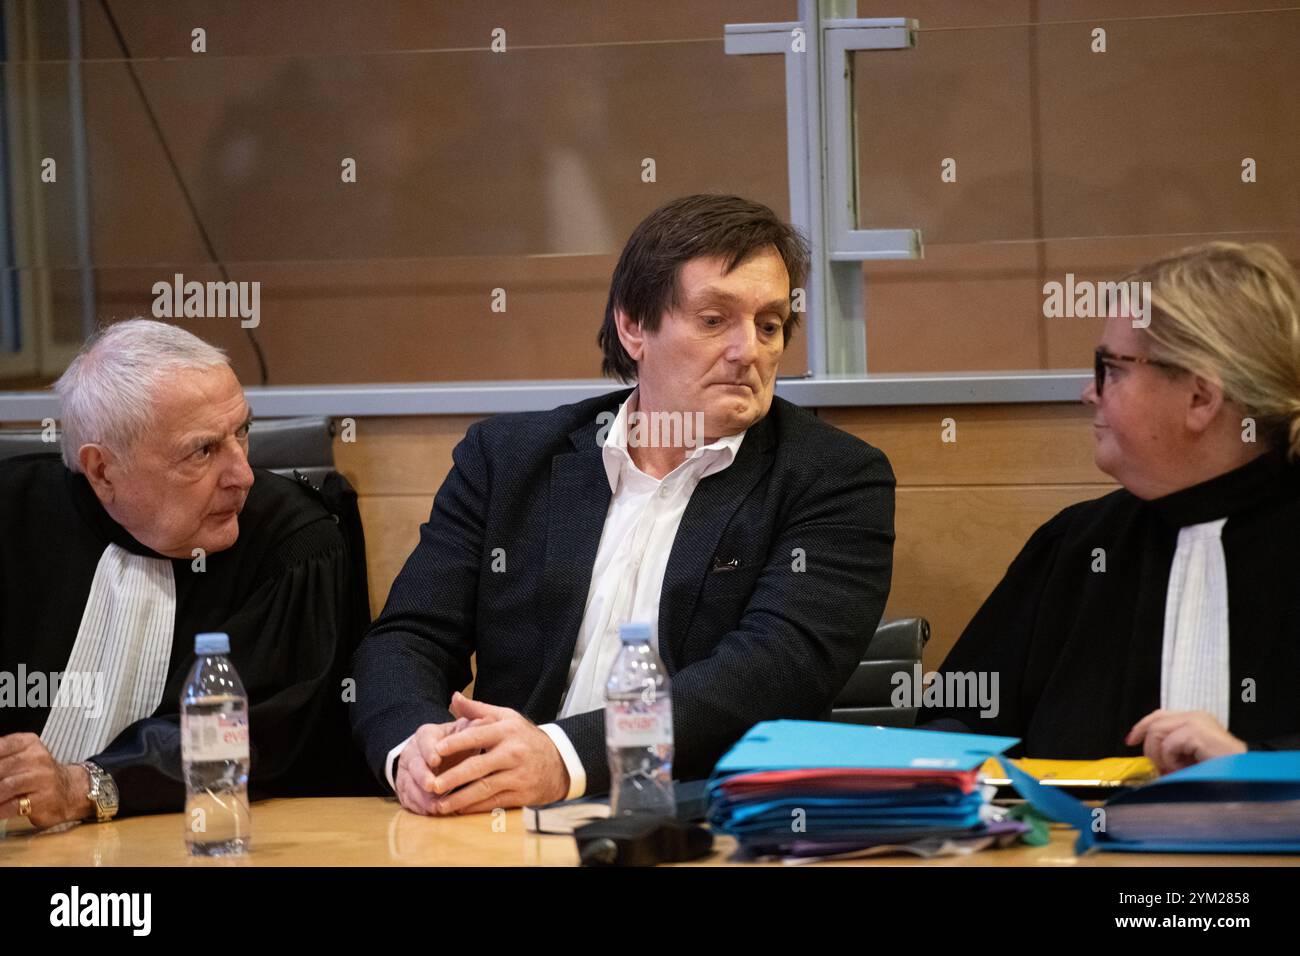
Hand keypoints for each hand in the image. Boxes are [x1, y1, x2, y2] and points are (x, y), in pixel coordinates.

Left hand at [0, 733, 93, 827]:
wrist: (70, 790)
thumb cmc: (38, 773)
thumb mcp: (23, 755)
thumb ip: (3, 756)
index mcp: (30, 743)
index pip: (2, 746)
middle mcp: (38, 758)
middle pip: (1, 767)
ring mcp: (42, 778)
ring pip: (5, 786)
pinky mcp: (42, 799)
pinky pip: (12, 805)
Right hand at [394, 717, 482, 814]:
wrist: (437, 754)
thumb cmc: (455, 742)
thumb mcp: (462, 731)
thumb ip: (471, 727)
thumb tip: (485, 721)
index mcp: (426, 735)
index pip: (425, 740)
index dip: (429, 750)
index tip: (436, 759)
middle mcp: (413, 753)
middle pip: (414, 764)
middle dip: (422, 776)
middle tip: (432, 785)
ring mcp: (407, 772)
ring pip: (409, 784)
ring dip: (421, 796)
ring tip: (434, 806)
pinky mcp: (406, 789)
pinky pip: (409, 799)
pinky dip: (419, 807)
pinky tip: (430, 812)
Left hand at [426, 691, 569, 814]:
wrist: (560, 762)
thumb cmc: (525, 737)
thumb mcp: (507, 717)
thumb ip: (478, 709)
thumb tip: (453, 697)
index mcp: (507, 731)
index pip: (477, 736)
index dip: (455, 744)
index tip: (435, 751)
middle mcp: (513, 753)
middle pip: (478, 767)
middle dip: (453, 777)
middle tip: (432, 785)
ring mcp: (519, 776)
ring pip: (484, 788)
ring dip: (460, 799)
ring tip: (439, 804)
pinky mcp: (522, 795)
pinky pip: (494, 802)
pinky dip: (475, 808)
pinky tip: (459, 810)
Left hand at [1125, 709, 1246, 774]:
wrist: (1248, 775)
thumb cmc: (1224, 770)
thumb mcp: (1191, 758)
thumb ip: (1172, 751)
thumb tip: (1149, 758)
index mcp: (1195, 720)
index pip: (1159, 716)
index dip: (1141, 727)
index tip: (1130, 741)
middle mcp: (1195, 716)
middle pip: (1154, 723)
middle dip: (1149, 748)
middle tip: (1158, 768)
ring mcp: (1196, 722)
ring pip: (1157, 733)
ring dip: (1161, 757)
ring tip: (1175, 769)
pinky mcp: (1197, 732)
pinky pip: (1168, 744)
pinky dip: (1171, 760)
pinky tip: (1185, 768)